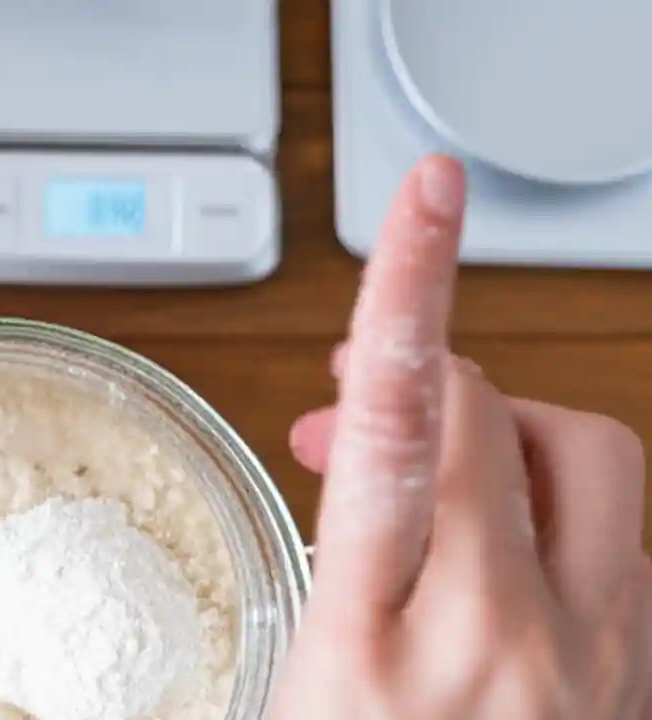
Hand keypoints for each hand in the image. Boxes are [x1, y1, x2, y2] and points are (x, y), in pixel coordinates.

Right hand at [271, 156, 651, 718]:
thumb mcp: (298, 695)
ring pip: (585, 459)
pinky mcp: (642, 670)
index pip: (396, 429)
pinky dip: (557, 498)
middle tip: (365, 406)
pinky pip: (622, 532)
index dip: (407, 294)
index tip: (425, 199)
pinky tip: (506, 541)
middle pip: (496, 419)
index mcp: (377, 647)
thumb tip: (354, 460)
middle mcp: (500, 639)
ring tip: (445, 467)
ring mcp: (593, 656)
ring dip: (509, 430)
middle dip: (429, 380)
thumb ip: (332, 564)